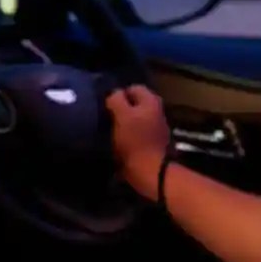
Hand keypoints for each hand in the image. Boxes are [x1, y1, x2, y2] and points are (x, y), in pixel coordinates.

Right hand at [105, 84, 171, 198]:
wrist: (151, 173)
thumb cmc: (136, 142)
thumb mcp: (122, 115)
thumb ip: (116, 99)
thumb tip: (112, 93)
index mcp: (150, 100)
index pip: (131, 88)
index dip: (117, 94)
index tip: (105, 105)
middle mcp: (156, 111)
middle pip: (133, 105)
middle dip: (119, 110)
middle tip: (105, 117)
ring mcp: (155, 128)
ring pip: (133, 119)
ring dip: (122, 124)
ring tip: (107, 131)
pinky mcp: (151, 144)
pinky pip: (135, 134)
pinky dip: (126, 137)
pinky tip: (115, 143)